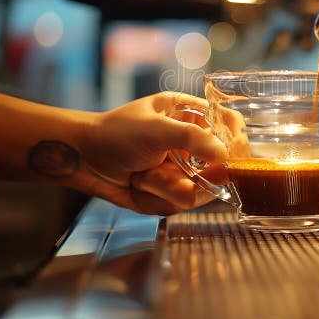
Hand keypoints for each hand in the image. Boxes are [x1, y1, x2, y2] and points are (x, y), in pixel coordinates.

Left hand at [80, 92, 227, 214]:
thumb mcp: (155, 128)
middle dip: (194, 174)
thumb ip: (192, 138)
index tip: (231, 156)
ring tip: (143, 176)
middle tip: (172, 173)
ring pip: (200, 190)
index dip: (236, 141)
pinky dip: (155, 198)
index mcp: (191, 115)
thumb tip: (224, 156)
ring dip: (167, 186)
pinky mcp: (171, 192)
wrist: (82, 160)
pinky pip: (179, 203)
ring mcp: (183, 169)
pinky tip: (138, 186)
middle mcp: (192, 143)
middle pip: (222, 166)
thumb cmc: (115, 134)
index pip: (230, 125)